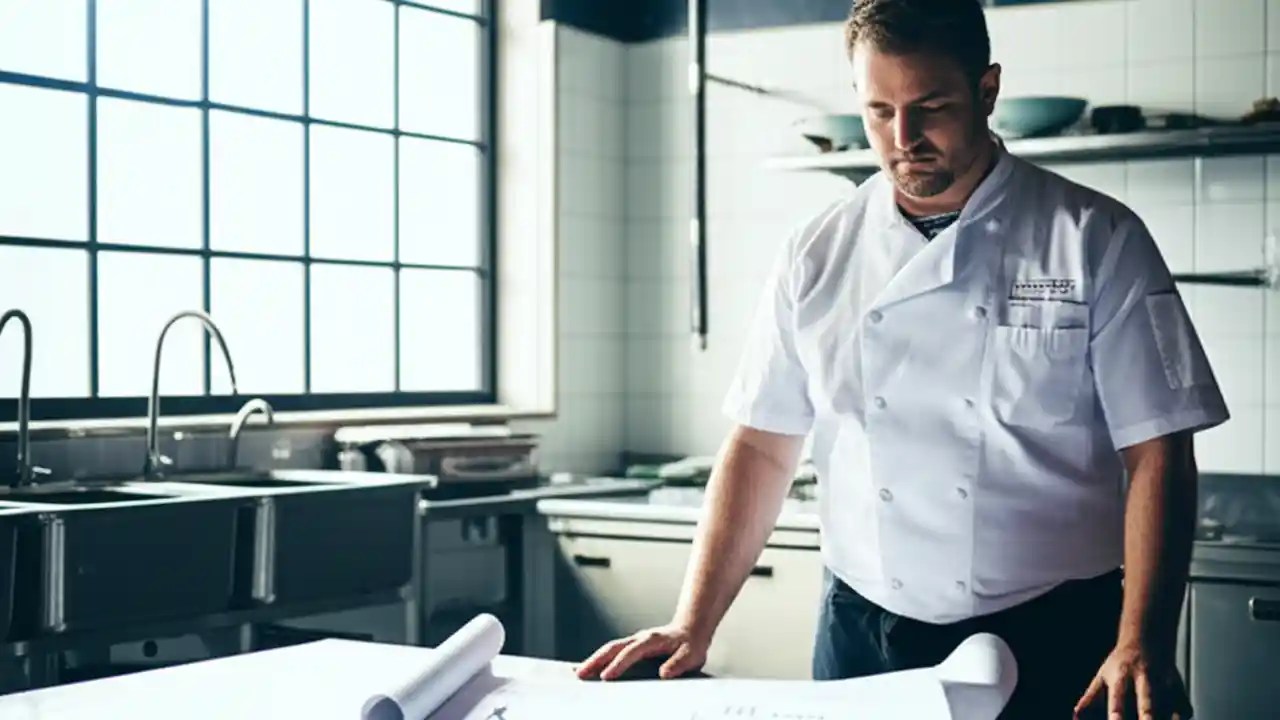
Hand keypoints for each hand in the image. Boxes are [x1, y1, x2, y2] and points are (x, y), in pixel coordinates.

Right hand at [574, 624, 708, 680]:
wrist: (691, 629)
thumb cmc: (690, 644)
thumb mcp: (691, 655)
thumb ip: (678, 664)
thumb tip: (664, 673)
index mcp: (652, 640)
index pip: (631, 653)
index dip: (618, 665)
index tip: (606, 677)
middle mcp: (639, 638)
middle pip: (612, 648)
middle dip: (595, 660)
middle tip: (580, 674)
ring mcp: (633, 641)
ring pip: (609, 649)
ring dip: (593, 660)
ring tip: (578, 673)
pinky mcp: (631, 647)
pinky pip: (611, 652)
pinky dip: (598, 659)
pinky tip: (588, 668)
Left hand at [1074, 641, 1190, 719]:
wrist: (1149, 639)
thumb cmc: (1122, 663)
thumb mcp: (1102, 677)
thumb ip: (1090, 699)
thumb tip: (1075, 717)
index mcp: (1122, 676)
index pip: (1117, 697)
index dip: (1116, 711)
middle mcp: (1144, 679)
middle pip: (1148, 700)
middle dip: (1147, 716)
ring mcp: (1165, 683)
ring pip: (1169, 707)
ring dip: (1164, 717)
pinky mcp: (1180, 690)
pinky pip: (1183, 711)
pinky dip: (1177, 718)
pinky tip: (1169, 718)